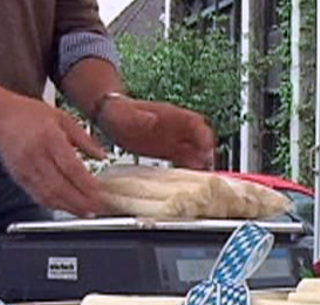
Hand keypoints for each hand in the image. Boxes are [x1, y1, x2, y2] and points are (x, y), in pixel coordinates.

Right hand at [0, 94, 107, 216]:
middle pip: (60, 186)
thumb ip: (84, 138)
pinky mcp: (19, 178)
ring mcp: (25, 168)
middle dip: (81, 202)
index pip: (71, 166)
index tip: (101, 194)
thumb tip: (103, 155)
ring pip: (49, 195)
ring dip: (69, 207)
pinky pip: (37, 196)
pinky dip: (54, 205)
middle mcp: (36, 155)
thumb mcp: (62, 118)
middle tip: (98, 209)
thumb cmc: (29, 114)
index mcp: (49, 137)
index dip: (86, 184)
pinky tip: (67, 207)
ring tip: (86, 212)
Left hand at [99, 98, 216, 169]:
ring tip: (202, 177)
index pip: (196, 123)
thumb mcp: (126, 113)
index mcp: (170, 116)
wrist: (110, 115)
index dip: (205, 136)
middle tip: (209, 169)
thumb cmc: (118, 111)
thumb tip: (153, 120)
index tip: (208, 149)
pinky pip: (183, 159)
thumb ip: (140, 118)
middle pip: (201, 139)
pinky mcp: (166, 151)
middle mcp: (175, 128)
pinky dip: (189, 168)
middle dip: (208, 153)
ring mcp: (172, 139)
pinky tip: (189, 179)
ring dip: (201, 163)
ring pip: (195, 150)